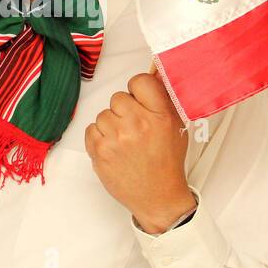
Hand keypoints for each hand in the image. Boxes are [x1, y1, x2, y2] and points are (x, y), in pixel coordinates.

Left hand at [84, 70, 193, 231]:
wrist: (158, 196)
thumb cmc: (167, 161)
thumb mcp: (176, 127)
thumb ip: (164, 99)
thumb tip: (153, 72)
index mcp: (160, 115)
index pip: (140, 81)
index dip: (137, 90)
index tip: (139, 100)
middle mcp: (138, 124)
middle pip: (118, 98)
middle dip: (123, 110)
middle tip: (133, 128)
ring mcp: (116, 138)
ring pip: (103, 114)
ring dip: (111, 126)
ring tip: (125, 142)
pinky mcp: (100, 152)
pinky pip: (91, 130)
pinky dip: (99, 138)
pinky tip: (114, 149)